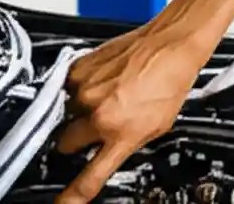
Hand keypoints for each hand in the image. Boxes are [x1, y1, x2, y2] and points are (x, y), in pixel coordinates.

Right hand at [54, 22, 215, 202]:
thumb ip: (124, 143)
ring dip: (77, 112)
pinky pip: (66, 90)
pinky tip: (102, 82)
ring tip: (104, 97)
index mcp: (122, 134)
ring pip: (63, 115)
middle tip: (94, 128)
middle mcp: (99, 115)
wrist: (171, 44)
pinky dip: (78, 89)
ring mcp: (85, 91)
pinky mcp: (77, 71)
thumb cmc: (171, 81)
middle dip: (74, 142)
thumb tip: (106, 155)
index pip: (89, 177)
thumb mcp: (156, 126)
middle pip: (64, 145)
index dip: (71, 197)